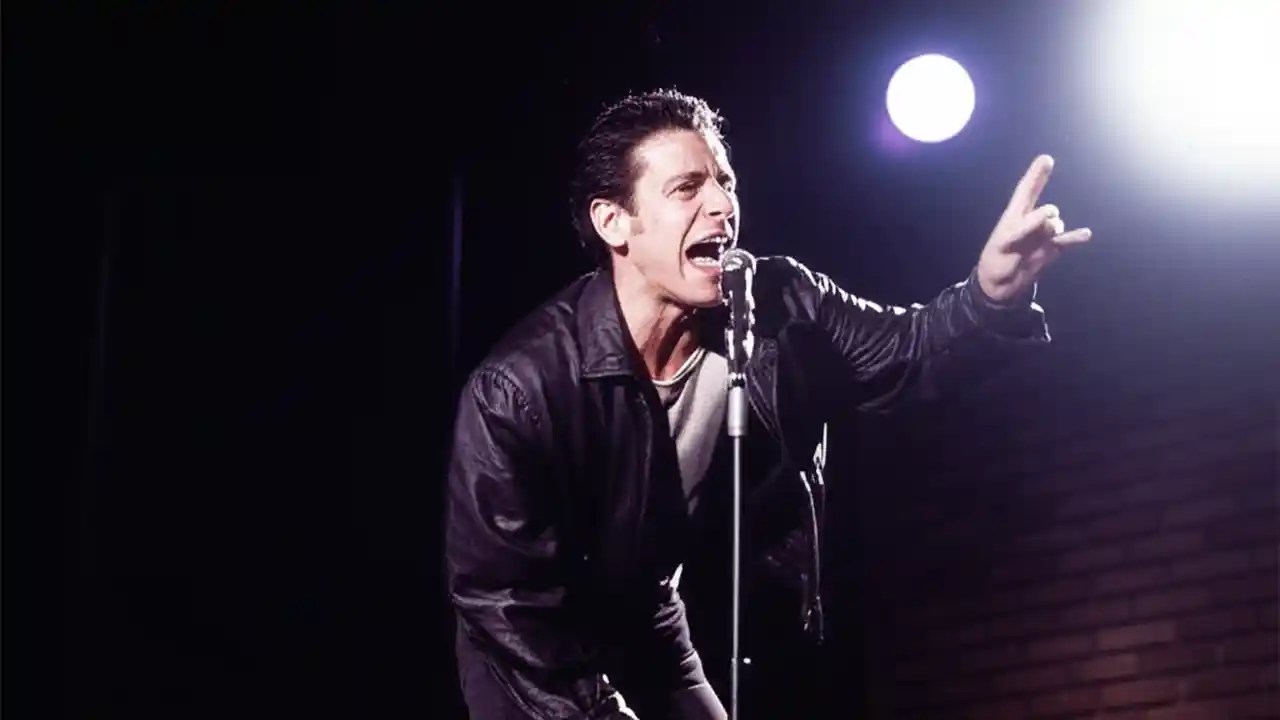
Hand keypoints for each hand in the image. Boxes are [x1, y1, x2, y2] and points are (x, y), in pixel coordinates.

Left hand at [976, 154, 1091, 302]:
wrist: (999, 285)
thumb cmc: (995, 262)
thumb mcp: (1004, 243)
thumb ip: (1025, 228)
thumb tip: (1049, 218)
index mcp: (1014, 218)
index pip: (1026, 192)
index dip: (1036, 175)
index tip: (1046, 159)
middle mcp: (1030, 224)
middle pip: (1046, 210)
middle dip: (1048, 213)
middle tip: (1048, 218)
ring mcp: (1042, 236)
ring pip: (1056, 225)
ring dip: (1055, 229)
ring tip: (1048, 238)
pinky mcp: (1050, 250)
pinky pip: (1066, 241)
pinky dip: (1076, 237)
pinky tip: (1086, 234)